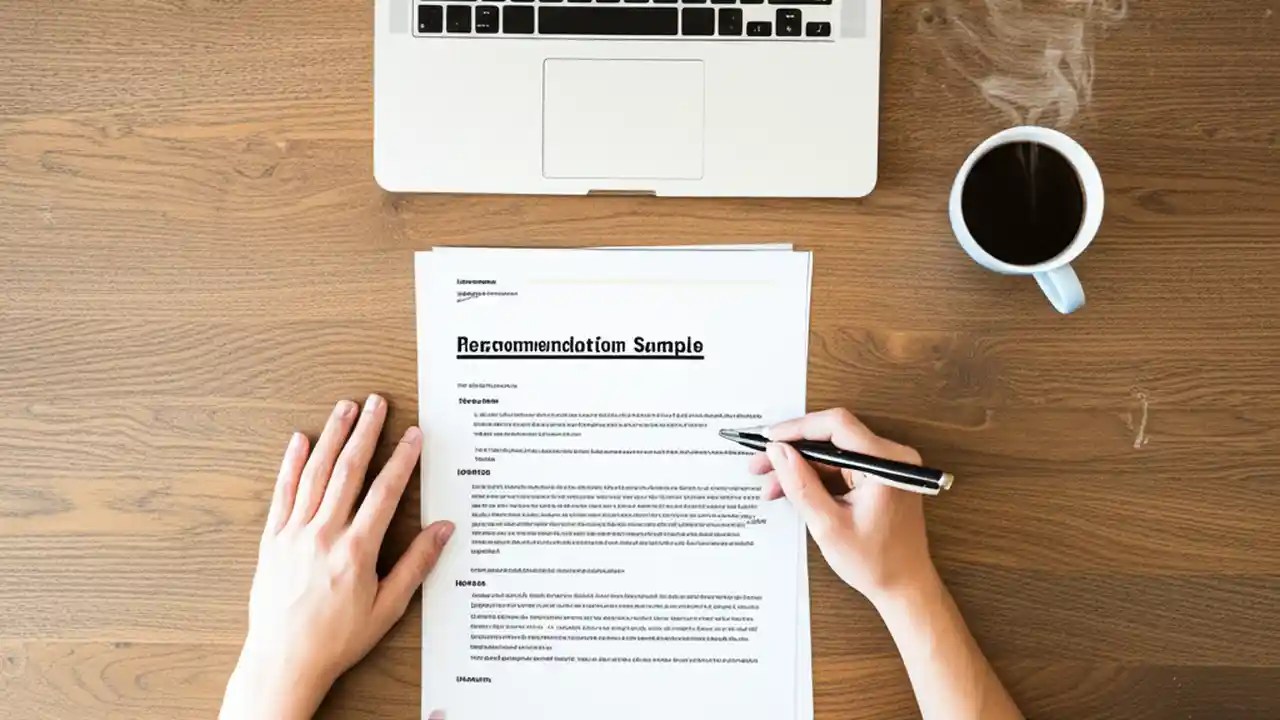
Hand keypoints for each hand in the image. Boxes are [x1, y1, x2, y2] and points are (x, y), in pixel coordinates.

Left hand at [220, 395, 453, 719]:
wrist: (284, 661)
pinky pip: (282, 494)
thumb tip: (443, 530)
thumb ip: (417, 564)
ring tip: (344, 409)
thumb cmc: (337, 639)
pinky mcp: (271, 541)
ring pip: (315, 474)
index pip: (384, 492)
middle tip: (377, 404)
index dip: (402, 459)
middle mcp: (323, 536)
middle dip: (365, 433)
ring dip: (331, 437)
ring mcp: (294, 535)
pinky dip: (290, 464)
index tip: (413, 435)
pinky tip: (299, 441)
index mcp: (356, 551)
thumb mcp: (388, 607)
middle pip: (348, 471)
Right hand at [749, 408, 936, 606]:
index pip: (835, 426)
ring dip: (801, 465)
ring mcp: (887, 466)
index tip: (768, 439)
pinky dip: (816, 476)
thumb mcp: (828, 525)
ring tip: (771, 483)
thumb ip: (801, 484)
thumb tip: (778, 451)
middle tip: (761, 464)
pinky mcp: (880, 476)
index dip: (796, 429)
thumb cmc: (876, 563)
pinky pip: (842, 466)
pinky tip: (792, 488)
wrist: (905, 586)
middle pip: (832, 437)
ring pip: (833, 452)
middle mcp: (891, 457)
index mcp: (886, 464)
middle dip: (793, 450)